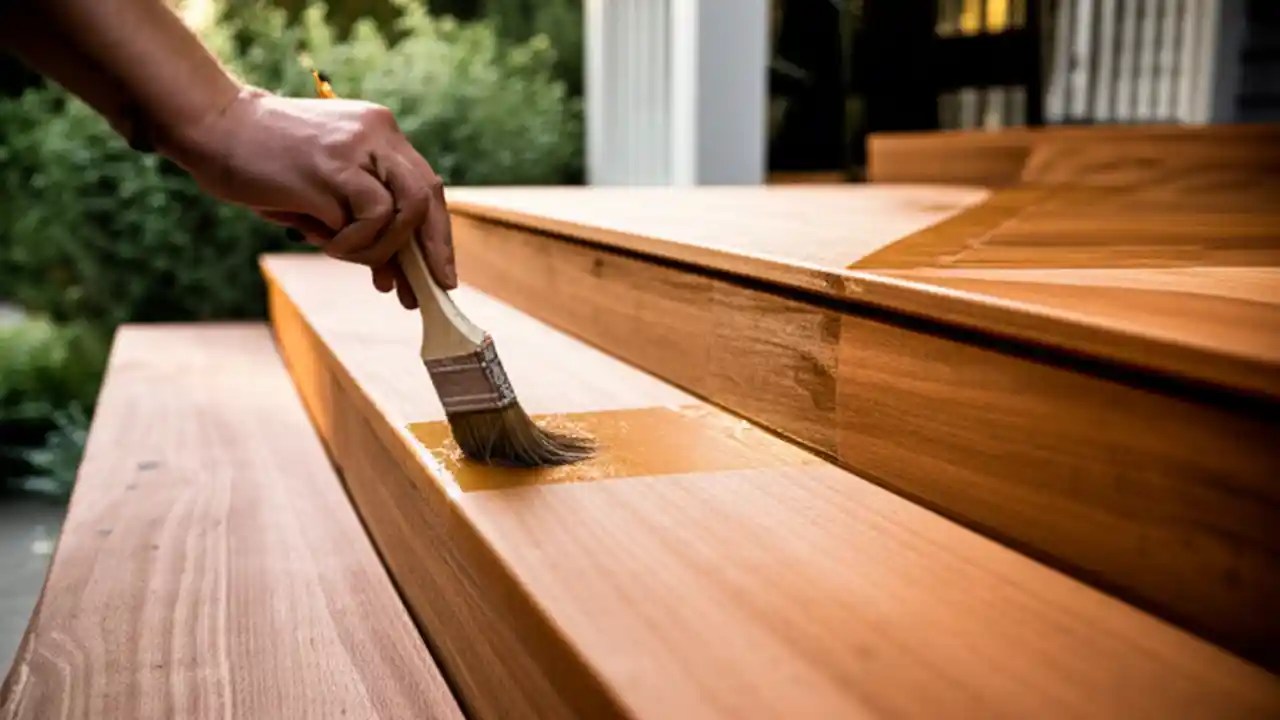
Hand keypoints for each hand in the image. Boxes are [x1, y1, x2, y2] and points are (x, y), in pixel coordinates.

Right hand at [160, 87, 454, 306]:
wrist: (215, 127)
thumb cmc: (265, 163)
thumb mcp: (327, 186)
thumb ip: (362, 215)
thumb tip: (395, 272)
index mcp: (381, 133)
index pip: (427, 186)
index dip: (436, 235)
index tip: (439, 275)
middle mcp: (377, 135)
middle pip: (427, 198)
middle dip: (428, 253)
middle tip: (413, 291)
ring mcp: (356, 149)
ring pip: (401, 213)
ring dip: (375, 249)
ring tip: (335, 248)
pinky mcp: (332, 169)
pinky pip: (368, 220)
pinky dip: (351, 243)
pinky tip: (320, 238)